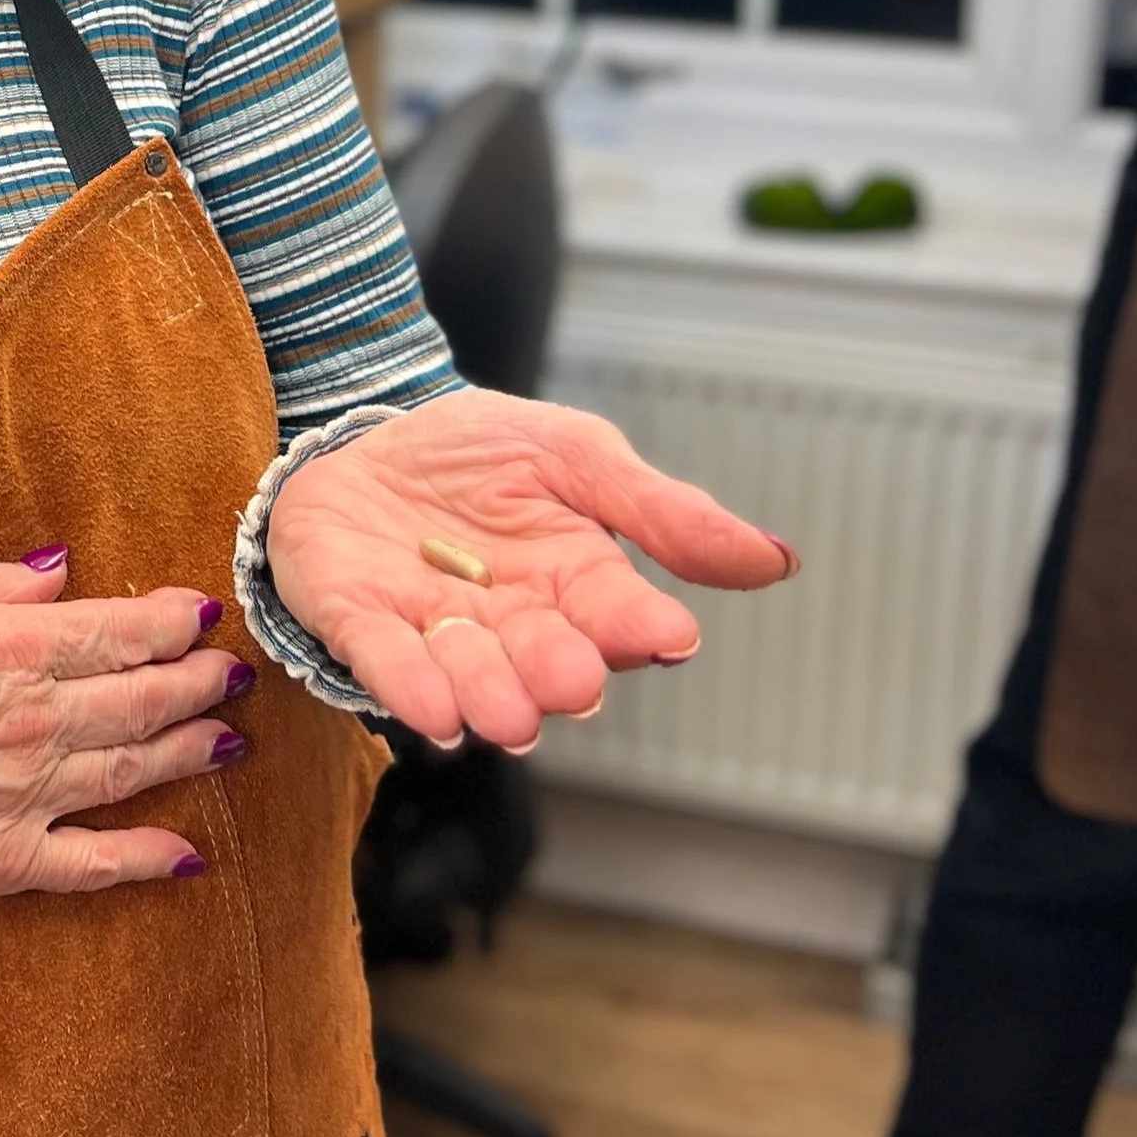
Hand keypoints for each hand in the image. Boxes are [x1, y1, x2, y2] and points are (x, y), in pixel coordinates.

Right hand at [0, 555, 247, 908]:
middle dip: (197, 682)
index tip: (203, 612)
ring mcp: (21, 797)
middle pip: (140, 698)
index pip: (117, 631)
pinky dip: (145, 861)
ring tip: (229, 740)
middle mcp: (31, 722)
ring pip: (131, 772)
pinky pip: (91, 865)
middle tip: (235, 673)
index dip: (171, 621)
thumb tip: (55, 570)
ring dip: (188, 753)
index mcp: (5, 648)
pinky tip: (186, 857)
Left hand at [266, 386, 795, 750]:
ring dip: (489, 696)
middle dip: (559, 674)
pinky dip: (408, 687)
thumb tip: (776, 559)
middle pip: (547, 664)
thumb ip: (663, 511)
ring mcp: (435, 630)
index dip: (641, 627)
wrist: (368, 425)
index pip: (621, 617)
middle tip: (572, 678)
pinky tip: (432, 711)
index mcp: (577, 584)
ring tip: (502, 711)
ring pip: (471, 679)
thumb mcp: (576, 455)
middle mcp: (513, 624)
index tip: (664, 633)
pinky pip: (384, 662)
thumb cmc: (482, 451)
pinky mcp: (359, 621)